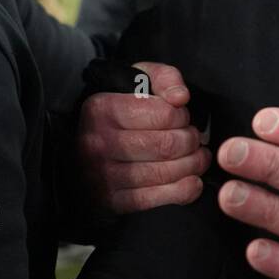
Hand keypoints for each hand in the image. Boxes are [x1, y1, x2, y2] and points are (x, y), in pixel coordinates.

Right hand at [78, 61, 208, 212]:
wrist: (82, 150)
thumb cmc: (118, 114)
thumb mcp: (135, 82)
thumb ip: (163, 77)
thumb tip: (180, 97)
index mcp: (101, 109)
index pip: (164, 114)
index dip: (183, 116)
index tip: (181, 117)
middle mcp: (98, 143)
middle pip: (168, 145)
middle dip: (191, 141)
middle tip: (193, 139)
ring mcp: (102, 176)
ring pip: (167, 173)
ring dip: (193, 165)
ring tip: (197, 157)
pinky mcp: (111, 201)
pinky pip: (158, 199)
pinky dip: (184, 190)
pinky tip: (192, 180)